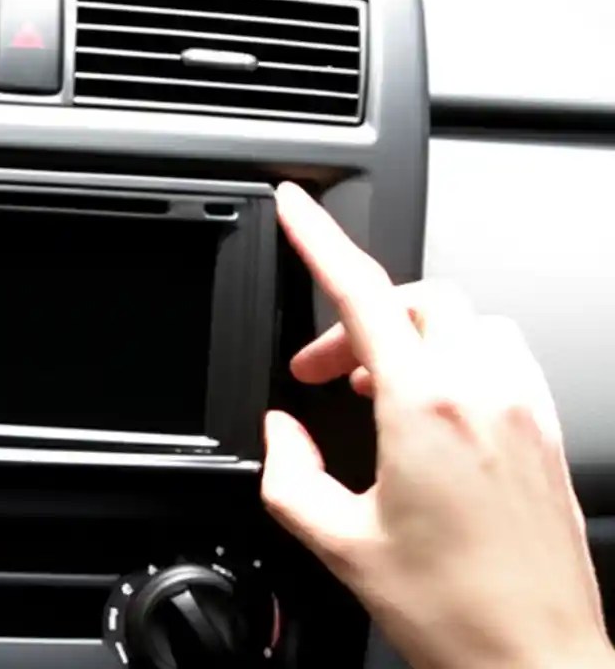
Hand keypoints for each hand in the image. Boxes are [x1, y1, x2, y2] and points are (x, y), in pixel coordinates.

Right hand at [261, 183, 613, 668]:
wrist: (538, 659)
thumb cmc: (454, 610)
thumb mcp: (338, 543)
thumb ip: (288, 475)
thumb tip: (279, 434)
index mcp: (426, 410)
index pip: (364, 293)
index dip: (321, 240)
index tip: (295, 206)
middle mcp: (485, 395)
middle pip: (417, 299)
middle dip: (358, 316)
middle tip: (320, 370)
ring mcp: (526, 409)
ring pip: (466, 320)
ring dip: (413, 334)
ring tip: (377, 388)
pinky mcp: (550, 432)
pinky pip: (502, 355)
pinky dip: (457, 358)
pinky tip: (433, 409)